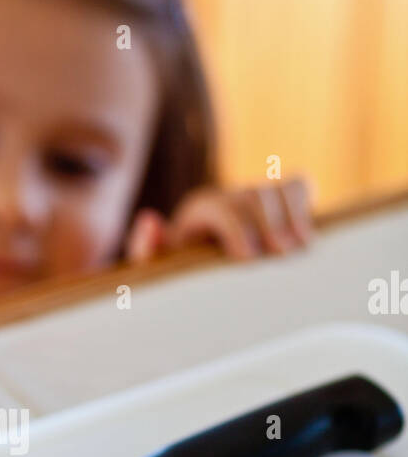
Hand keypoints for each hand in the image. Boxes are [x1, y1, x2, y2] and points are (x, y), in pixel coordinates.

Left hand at [125, 177, 313, 262]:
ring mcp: (256, 197)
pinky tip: (308, 234)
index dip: (235, 227)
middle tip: (280, 253)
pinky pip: (297, 186)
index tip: (248, 256)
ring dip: (293, 214)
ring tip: (300, 246)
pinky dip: (306, 202)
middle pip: (253, 197)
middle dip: (268, 222)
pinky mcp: (279, 201)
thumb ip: (148, 248)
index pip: (218, 207)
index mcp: (199, 209)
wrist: (200, 264)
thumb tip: (149, 220)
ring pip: (279, 188)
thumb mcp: (158, 264)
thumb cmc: (180, 269)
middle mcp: (230, 197)